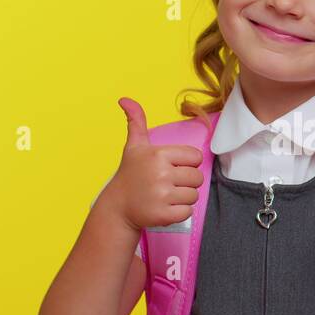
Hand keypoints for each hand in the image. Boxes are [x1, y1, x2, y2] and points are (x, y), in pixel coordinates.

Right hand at [101, 98, 203, 232]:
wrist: (117, 207)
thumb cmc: (130, 174)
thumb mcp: (134, 146)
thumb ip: (136, 121)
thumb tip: (125, 99)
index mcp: (159, 154)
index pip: (195, 157)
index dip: (187, 163)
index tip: (172, 168)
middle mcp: (161, 173)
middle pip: (197, 177)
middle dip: (186, 182)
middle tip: (169, 184)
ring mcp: (162, 195)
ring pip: (194, 195)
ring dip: (184, 198)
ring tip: (166, 196)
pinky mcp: (164, 215)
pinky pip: (188, 212)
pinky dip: (180, 212)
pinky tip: (166, 208)